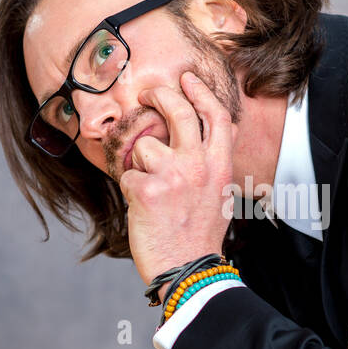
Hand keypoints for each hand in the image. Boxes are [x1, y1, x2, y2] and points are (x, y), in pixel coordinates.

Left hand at [120, 71, 236, 286]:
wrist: (188, 268)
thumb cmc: (199, 233)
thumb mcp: (220, 193)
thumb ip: (212, 163)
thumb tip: (206, 135)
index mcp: (220, 165)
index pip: (215, 115)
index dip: (200, 91)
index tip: (186, 79)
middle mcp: (199, 164)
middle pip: (179, 111)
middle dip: (160, 94)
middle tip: (147, 92)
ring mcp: (173, 175)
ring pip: (144, 145)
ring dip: (139, 165)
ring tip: (150, 190)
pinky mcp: (146, 190)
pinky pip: (127, 175)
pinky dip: (130, 191)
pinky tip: (143, 210)